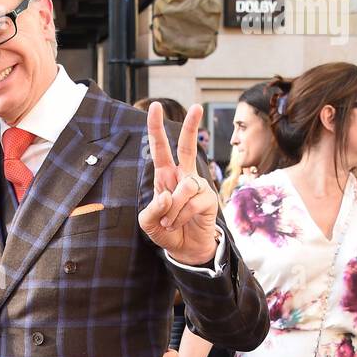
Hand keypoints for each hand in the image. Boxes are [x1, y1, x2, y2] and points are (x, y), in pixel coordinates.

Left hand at [139, 103, 219, 265]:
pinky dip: (180, 216)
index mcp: (165, 176)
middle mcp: (182, 176)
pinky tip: (178, 224)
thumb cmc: (167, 231)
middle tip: (197, 106)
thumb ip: (151, 209)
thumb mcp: (148, 223)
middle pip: (187, 147)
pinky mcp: (208, 199)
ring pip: (184, 187)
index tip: (155, 106)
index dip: (156, 128)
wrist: (185, 249)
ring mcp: (197, 186)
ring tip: (169, 222)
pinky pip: (191, 203)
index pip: (160, 149)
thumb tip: (166, 195)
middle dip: (191, 127)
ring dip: (172, 209)